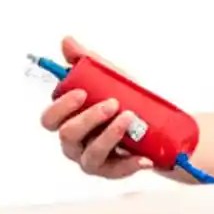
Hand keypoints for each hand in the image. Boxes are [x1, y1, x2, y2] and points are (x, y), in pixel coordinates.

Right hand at [39, 36, 154, 178]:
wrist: (163, 127)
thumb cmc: (129, 100)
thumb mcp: (111, 77)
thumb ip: (88, 61)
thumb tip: (67, 41)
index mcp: (69, 119)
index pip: (50, 119)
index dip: (61, 107)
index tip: (82, 92)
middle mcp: (75, 143)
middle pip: (67, 135)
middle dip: (88, 118)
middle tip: (112, 103)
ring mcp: (92, 160)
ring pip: (90, 154)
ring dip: (110, 135)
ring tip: (130, 117)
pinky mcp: (112, 172)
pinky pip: (116, 171)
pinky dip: (129, 163)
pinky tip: (142, 155)